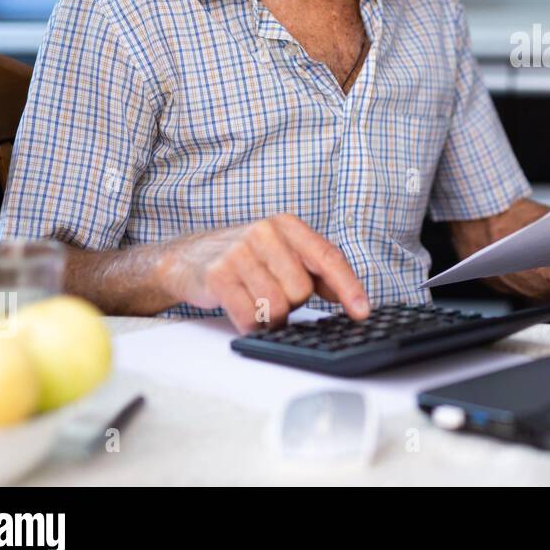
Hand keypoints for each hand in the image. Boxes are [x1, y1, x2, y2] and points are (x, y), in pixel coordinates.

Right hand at [158, 213, 368, 332]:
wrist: (188, 257)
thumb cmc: (244, 257)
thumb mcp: (282, 252)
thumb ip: (316, 269)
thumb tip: (346, 294)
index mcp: (287, 225)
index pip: (327, 257)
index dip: (348, 287)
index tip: (362, 311)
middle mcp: (265, 232)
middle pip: (301, 290)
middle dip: (292, 303)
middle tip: (273, 294)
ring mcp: (239, 252)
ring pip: (276, 306)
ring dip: (270, 317)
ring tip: (256, 301)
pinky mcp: (218, 275)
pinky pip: (249, 316)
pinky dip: (250, 323)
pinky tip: (243, 311)